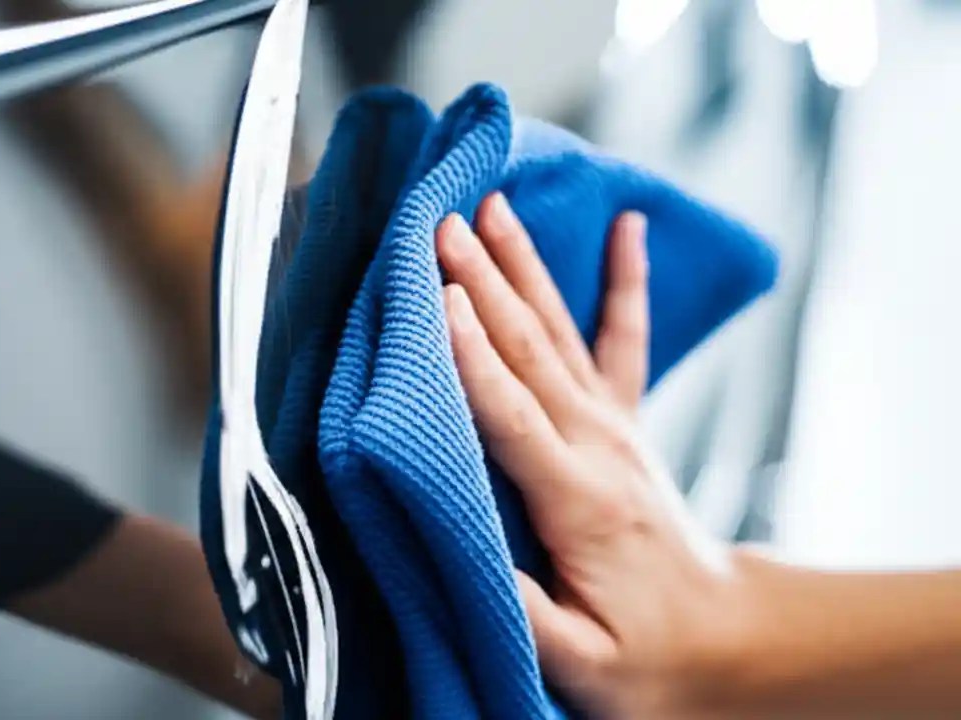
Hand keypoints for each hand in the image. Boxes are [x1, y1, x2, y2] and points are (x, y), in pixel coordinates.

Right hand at [437, 194, 740, 718]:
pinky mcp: (624, 424)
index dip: (472, 358)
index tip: (438, 298)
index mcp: (578, 501)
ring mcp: (615, 428)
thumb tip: (463, 555)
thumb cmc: (644, 659)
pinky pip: (624, 340)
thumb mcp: (580, 665)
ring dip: (521, 267)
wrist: (722, 642)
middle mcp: (598, 447)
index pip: (514, 416)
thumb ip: (524, 614)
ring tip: (489, 206)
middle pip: (529, 353)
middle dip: (482, 284)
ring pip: (560, 332)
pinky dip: (625, 281)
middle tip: (441, 224)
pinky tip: (627, 226)